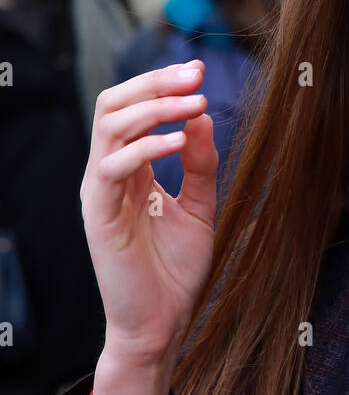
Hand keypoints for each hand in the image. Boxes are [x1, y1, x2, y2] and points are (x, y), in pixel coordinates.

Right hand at [79, 60, 219, 365]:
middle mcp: (109, 173)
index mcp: (130, 168)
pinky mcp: (100, 215)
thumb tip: (202, 115)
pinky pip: (113, 166)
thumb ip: (200, 162)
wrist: (162, 325)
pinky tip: (178, 140)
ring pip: (110, 126)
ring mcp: (101, 192)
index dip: (162, 83)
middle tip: (196, 74)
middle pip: (114, 104)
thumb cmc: (175, 270)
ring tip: (194, 102)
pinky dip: (146, 146)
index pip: (132, 107)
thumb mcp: (200, 205)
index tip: (200, 69)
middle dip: (156, 82)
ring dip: (154, 107)